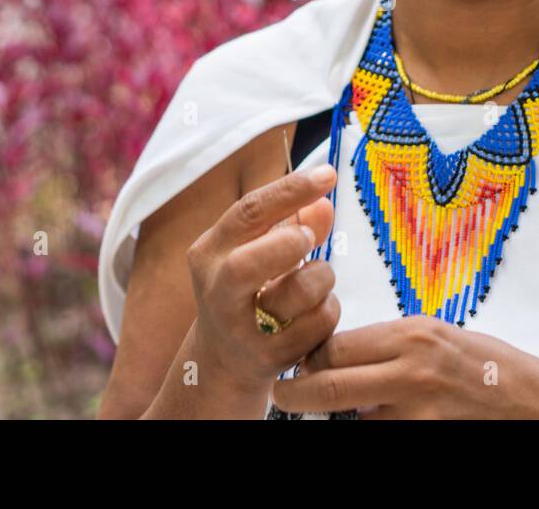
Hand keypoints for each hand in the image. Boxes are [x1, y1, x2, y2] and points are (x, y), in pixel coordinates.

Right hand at [185, 163, 339, 394]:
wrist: (222, 364)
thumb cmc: (247, 294)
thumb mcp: (259, 253)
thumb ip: (293, 224)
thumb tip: (325, 205)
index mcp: (211, 252)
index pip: (247, 212)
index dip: (290, 190)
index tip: (328, 174)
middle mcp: (216, 291)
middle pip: (247, 265)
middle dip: (288, 246)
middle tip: (308, 239)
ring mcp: (239, 330)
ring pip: (295, 294)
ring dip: (321, 278)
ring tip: (319, 280)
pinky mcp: (266, 360)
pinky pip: (315, 327)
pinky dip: (327, 312)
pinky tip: (316, 312)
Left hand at [270, 315, 538, 418]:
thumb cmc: (489, 367)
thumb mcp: (437, 337)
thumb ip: (389, 344)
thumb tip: (339, 353)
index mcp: (412, 336)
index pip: (333, 346)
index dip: (309, 358)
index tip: (300, 363)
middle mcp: (411, 371)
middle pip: (327, 385)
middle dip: (295, 394)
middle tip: (284, 395)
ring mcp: (418, 413)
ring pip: (349, 422)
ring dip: (338, 420)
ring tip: (339, 413)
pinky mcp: (425, 439)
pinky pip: (377, 438)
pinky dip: (369, 431)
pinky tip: (375, 424)